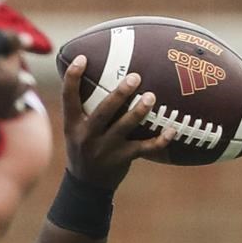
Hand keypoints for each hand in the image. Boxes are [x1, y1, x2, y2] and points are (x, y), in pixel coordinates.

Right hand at [59, 55, 175, 189]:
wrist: (86, 184)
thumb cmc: (83, 147)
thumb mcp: (75, 129)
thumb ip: (83, 108)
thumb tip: (94, 73)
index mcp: (73, 124)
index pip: (68, 98)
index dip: (73, 77)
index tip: (82, 58)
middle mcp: (87, 136)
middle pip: (103, 111)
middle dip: (119, 94)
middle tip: (134, 77)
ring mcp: (104, 149)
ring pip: (124, 127)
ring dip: (139, 112)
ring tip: (151, 97)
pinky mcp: (121, 159)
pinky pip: (144, 148)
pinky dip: (160, 140)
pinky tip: (173, 130)